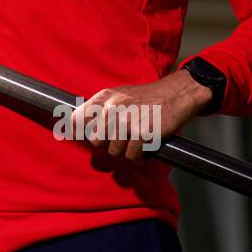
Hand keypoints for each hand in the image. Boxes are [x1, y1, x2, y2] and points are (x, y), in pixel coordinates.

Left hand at [67, 69, 212, 161]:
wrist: (175, 94)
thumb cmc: (147, 97)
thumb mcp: (119, 95)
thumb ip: (101, 109)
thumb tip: (76, 127)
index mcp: (104, 97)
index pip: (77, 119)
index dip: (78, 132)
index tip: (83, 137)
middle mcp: (111, 108)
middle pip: (95, 141)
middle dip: (107, 145)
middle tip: (121, 141)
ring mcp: (126, 121)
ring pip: (114, 151)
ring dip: (125, 152)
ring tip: (136, 143)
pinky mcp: (142, 133)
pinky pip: (132, 156)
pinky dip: (139, 158)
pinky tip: (145, 150)